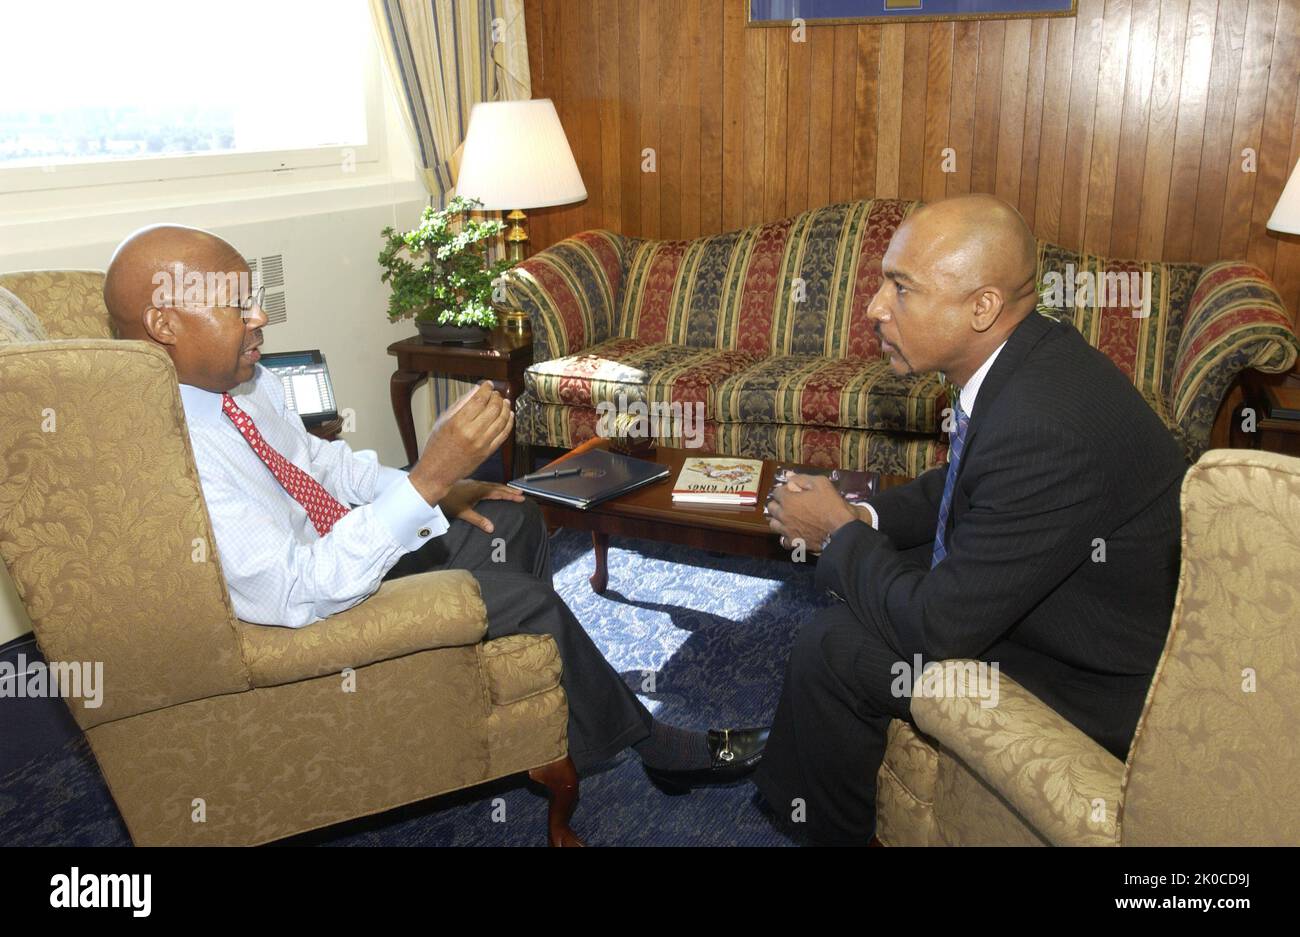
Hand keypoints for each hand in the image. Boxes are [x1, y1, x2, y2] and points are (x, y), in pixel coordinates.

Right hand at [408, 382, 513, 504]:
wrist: (438, 471)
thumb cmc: (437, 446)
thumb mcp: (443, 421)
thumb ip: (460, 405)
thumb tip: (475, 391)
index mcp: (458, 423)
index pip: (479, 400)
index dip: (486, 389)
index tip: (488, 384)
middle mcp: (472, 433)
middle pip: (493, 408)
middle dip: (497, 397)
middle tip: (495, 393)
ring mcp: (482, 443)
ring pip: (502, 420)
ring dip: (505, 408)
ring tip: (504, 402)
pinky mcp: (488, 452)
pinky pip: (504, 434)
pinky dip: (509, 422)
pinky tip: (509, 415)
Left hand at [439, 479, 524, 533]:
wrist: (433, 487)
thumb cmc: (447, 500)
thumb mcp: (463, 512)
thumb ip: (478, 520)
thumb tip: (492, 528)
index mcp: (480, 490)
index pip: (500, 493)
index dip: (511, 496)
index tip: (521, 498)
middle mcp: (478, 485)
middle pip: (498, 487)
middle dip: (510, 490)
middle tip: (521, 493)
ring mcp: (473, 483)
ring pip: (492, 484)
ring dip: (502, 487)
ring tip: (510, 490)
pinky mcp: (468, 483)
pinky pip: (485, 483)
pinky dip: (493, 486)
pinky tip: (491, 488)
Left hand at [767, 474, 857, 553]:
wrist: (841, 530)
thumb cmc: (832, 505)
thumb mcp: (821, 484)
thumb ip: (802, 478)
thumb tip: (788, 476)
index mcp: (788, 499)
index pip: (776, 492)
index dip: (784, 490)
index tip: (793, 491)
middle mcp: (783, 515)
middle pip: (771, 507)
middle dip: (778, 503)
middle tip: (790, 504)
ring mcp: (787, 530)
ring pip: (773, 524)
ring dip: (779, 519)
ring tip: (789, 518)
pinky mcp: (793, 542)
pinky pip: (782, 540)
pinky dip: (786, 536)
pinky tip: (793, 532)